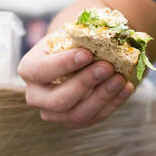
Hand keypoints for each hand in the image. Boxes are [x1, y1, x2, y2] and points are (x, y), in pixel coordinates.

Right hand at [18, 38, 132, 128]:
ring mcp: (54, 113)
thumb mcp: (73, 34)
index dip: (62, 64)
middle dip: (85, 83)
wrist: (80, 56)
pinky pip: (95, 117)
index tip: (87, 53)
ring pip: (77, 114)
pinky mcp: (74, 121)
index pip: (40, 71)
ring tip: (120, 78)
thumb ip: (82, 36)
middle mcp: (36, 96)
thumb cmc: (73, 41)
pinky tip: (126, 87)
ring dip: (102, 96)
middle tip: (107, 66)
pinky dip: (113, 102)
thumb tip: (104, 39)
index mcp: (29, 69)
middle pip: (57, 100)